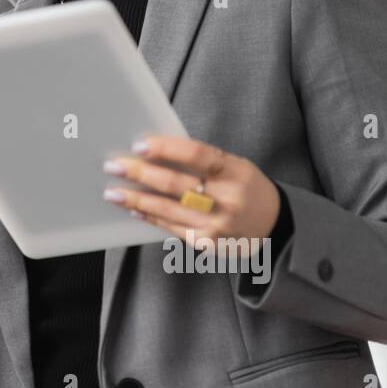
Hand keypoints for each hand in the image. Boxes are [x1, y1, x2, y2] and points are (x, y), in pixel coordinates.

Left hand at [101, 135, 279, 252]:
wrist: (274, 223)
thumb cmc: (246, 186)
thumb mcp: (234, 165)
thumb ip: (202, 160)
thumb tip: (157, 151)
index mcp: (234, 171)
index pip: (197, 155)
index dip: (166, 149)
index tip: (139, 145)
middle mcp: (226, 198)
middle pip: (176, 184)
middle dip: (140, 174)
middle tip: (114, 166)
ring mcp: (216, 224)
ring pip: (167, 209)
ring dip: (136, 199)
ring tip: (113, 191)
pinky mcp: (206, 242)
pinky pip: (171, 227)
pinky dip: (149, 216)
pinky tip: (133, 208)